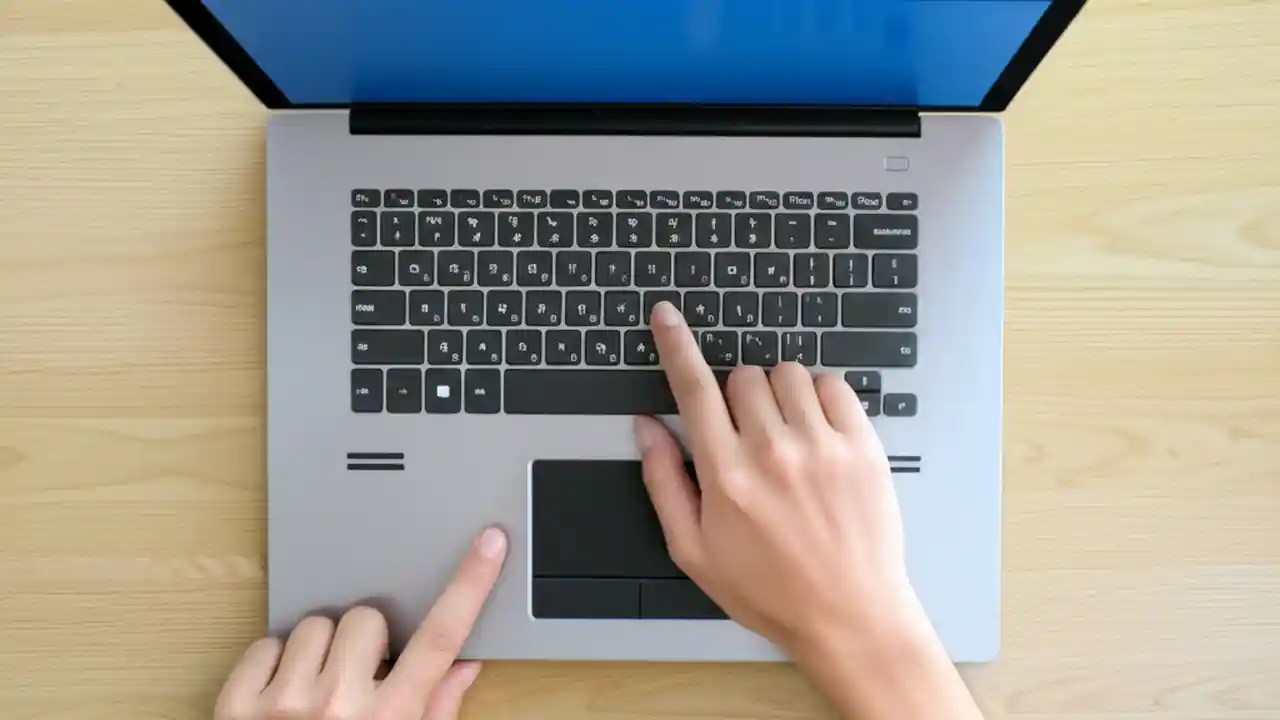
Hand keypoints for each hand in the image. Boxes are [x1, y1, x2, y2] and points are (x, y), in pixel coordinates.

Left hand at [214, 527, 507, 719]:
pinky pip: (264, 645)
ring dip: (320, 651)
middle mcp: (339, 708)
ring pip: (315, 626)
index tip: (489, 544)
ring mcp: (283, 705)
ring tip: (318, 692)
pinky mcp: (235, 707)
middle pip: (367, 619)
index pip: (442, 638)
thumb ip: (435, 712)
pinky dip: (273, 664)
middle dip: (368, 641)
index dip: (470, 584)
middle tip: (362, 678)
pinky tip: (283, 697)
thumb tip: (462, 666)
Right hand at [637, 302, 916, 649]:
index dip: (675, 345)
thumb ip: (664, 482)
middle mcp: (773, 453)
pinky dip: (819, 395)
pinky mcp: (862, 447)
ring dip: (777, 392)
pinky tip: (815, 430)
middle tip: (747, 437)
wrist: (850, 616)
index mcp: (726, 476)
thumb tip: (646, 429)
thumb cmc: (771, 591)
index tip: (667, 316)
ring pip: (786, 373)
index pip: (693, 389)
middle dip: (736, 397)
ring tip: (785, 434)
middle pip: (742, 377)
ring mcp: (822, 446)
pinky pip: (833, 385)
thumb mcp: (694, 551)